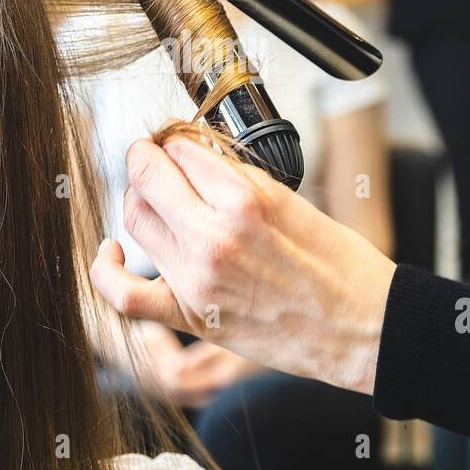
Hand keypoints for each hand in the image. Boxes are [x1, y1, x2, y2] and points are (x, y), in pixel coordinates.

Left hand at [90, 136, 396, 394]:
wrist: (362, 330)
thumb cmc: (342, 266)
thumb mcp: (297, 201)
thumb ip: (242, 178)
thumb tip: (199, 156)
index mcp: (246, 202)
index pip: (182, 150)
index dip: (177, 140)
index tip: (180, 141)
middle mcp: (214, 238)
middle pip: (147, 178)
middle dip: (147, 158)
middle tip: (155, 155)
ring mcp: (196, 280)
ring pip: (133, 220)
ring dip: (136, 197)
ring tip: (152, 193)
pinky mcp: (192, 316)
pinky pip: (126, 294)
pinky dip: (107, 270)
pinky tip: (112, 251)